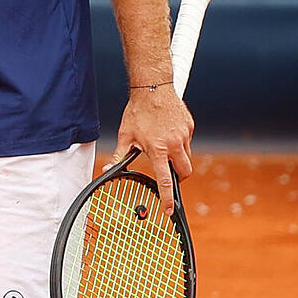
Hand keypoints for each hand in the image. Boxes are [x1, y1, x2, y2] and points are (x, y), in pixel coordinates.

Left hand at [112, 85, 194, 215]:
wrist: (153, 88)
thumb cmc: (137, 112)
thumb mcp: (125, 135)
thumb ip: (120, 156)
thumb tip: (108, 170)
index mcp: (158, 149)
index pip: (166, 179)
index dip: (168, 197)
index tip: (169, 210)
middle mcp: (175, 144)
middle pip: (185, 172)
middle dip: (179, 178)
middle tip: (169, 176)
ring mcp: (184, 135)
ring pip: (188, 157)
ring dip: (179, 160)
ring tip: (163, 148)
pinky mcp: (190, 126)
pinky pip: (188, 142)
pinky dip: (180, 144)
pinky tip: (167, 133)